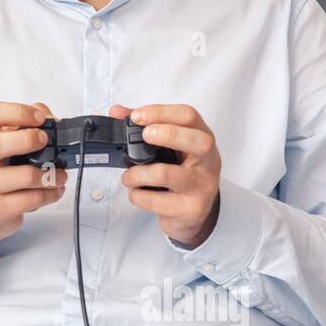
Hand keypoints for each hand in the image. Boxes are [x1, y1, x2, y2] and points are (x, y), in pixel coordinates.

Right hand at [0, 101, 68, 266]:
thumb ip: (21, 125)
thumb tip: (48, 117)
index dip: (18, 112)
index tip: (40, 117)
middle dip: (27, 140)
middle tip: (46, 141)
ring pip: (23, 176)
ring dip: (50, 174)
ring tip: (59, 174)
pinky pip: (30, 200)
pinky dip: (49, 194)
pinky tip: (53, 190)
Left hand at [111, 103, 221, 248]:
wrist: (192, 214)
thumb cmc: (179, 174)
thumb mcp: (169, 147)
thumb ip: (144, 127)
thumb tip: (117, 112)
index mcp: (202, 138)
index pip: (189, 116)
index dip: (162, 112)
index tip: (137, 116)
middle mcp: (208, 161)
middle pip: (197, 142)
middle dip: (167, 134)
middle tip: (144, 136)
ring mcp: (202, 187)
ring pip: (166, 174)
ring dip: (137, 174)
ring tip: (128, 177)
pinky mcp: (190, 210)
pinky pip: (156, 201)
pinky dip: (137, 195)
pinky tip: (136, 193)